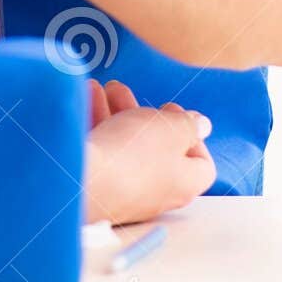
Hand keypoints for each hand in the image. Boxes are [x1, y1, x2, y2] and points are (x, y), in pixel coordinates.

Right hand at [84, 81, 215, 224]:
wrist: (80, 182)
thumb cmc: (133, 155)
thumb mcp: (171, 128)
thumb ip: (189, 124)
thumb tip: (201, 126)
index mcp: (184, 182)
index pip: (201, 163)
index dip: (191, 134)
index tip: (171, 111)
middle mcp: (157, 193)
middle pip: (157, 148)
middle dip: (141, 113)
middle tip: (128, 93)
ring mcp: (125, 193)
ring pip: (126, 147)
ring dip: (115, 113)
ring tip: (103, 89)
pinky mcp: (98, 188)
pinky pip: (102, 154)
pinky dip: (97, 126)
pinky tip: (86, 102)